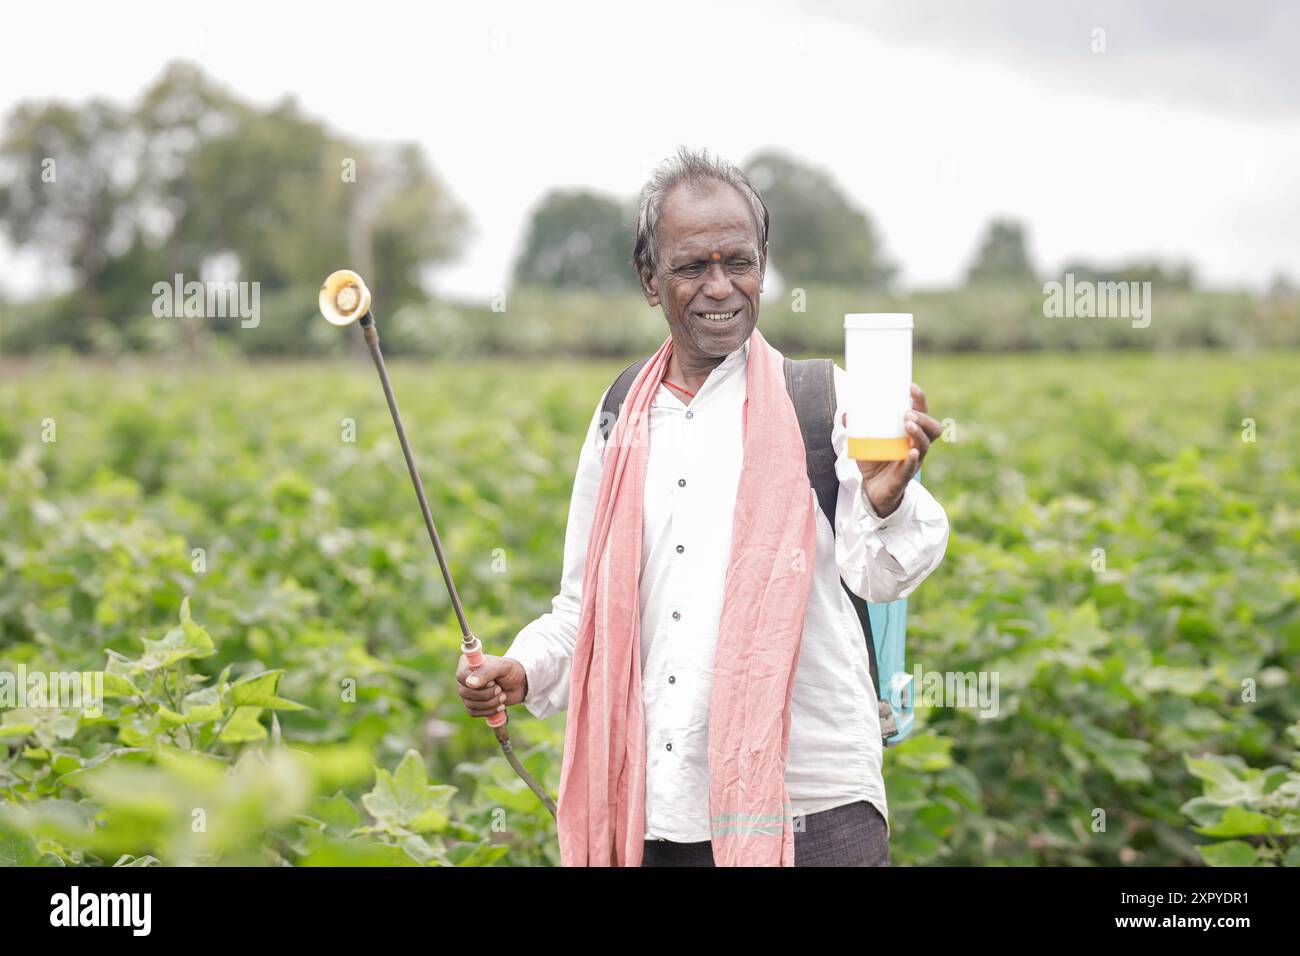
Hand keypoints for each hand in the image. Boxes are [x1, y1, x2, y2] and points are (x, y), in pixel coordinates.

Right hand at [456, 654, 527, 718]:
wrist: (519, 684)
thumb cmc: (510, 671)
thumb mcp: (502, 667)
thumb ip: (486, 672)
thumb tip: (469, 683)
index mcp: (468, 663)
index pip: (461, 676)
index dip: (477, 683)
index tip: (492, 682)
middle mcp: (464, 678)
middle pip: (465, 692)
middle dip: (486, 694)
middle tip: (500, 689)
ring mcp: (467, 691)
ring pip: (470, 704)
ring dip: (490, 703)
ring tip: (502, 696)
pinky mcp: (472, 704)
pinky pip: (473, 712)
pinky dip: (489, 711)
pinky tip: (500, 705)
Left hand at [845, 383, 942, 517]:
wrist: (871, 490)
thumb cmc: (873, 461)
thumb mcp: (863, 441)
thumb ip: (855, 427)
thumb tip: (846, 413)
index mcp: (910, 434)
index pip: (922, 413)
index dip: (920, 399)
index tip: (911, 387)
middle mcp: (916, 446)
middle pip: (933, 428)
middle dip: (922, 417)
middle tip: (907, 413)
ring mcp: (912, 461)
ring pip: (925, 445)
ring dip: (919, 433)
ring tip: (908, 424)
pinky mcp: (904, 476)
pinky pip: (912, 467)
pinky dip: (912, 459)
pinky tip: (911, 452)